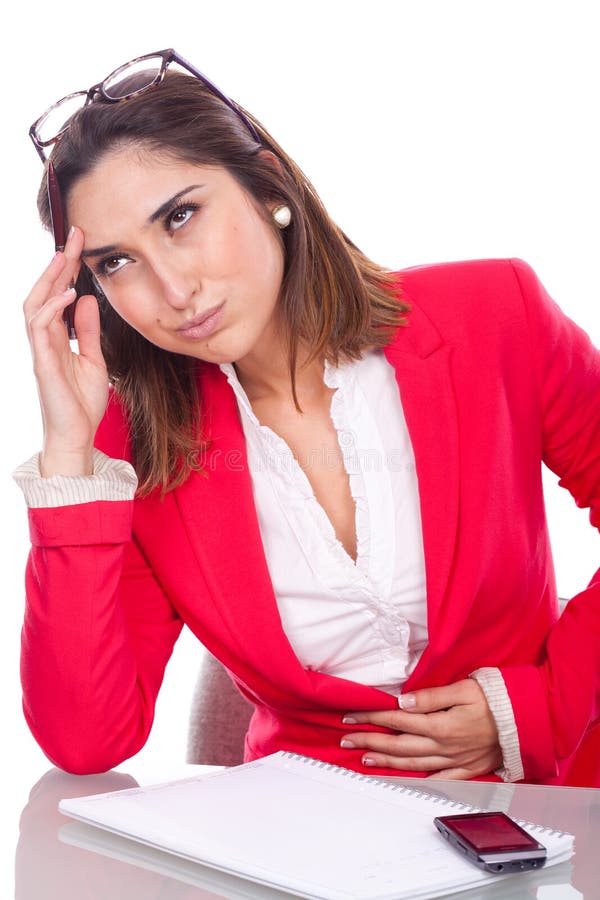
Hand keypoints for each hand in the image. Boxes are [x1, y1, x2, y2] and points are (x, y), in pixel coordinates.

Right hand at [23, 227, 108, 475]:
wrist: (77, 436)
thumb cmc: (82, 402)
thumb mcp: (93, 358)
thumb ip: (88, 330)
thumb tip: (90, 300)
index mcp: (54, 337)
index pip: (56, 295)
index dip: (65, 269)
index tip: (79, 243)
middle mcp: (43, 340)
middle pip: (42, 293)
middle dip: (56, 263)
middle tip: (73, 237)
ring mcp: (40, 351)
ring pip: (34, 305)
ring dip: (50, 279)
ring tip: (66, 257)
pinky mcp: (43, 364)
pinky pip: (40, 328)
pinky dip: (54, 308)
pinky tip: (70, 295)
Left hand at [341, 679, 502, 778]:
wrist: (529, 721)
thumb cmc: (497, 699)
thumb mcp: (463, 688)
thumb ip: (430, 696)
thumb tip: (402, 702)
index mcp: (440, 724)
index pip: (395, 720)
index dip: (370, 718)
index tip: (350, 716)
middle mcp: (444, 746)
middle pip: (397, 745)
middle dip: (368, 741)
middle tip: (346, 738)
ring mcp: (455, 760)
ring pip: (412, 764)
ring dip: (385, 762)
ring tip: (364, 759)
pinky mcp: (467, 768)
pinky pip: (439, 778)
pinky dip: (419, 779)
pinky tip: (404, 779)